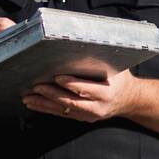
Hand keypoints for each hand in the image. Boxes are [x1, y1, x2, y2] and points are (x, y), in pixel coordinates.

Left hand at [22, 70, 141, 121]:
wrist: (130, 99)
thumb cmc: (121, 78)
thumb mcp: (117, 67)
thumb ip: (101, 59)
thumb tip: (84, 40)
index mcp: (108, 91)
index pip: (87, 88)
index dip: (71, 84)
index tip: (57, 77)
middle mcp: (99, 105)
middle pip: (72, 101)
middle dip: (52, 94)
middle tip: (36, 87)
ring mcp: (90, 114)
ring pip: (64, 110)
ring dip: (45, 104)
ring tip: (28, 97)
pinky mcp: (83, 118)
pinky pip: (62, 114)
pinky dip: (47, 109)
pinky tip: (34, 104)